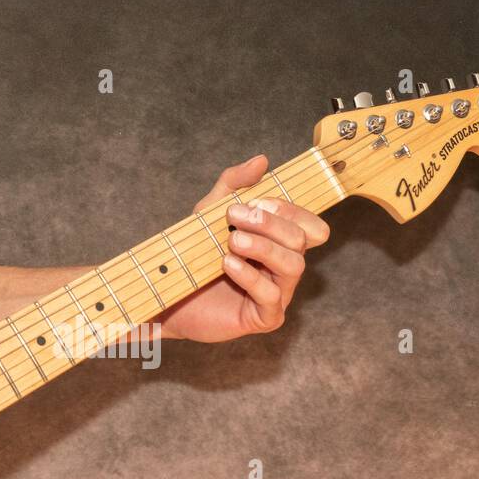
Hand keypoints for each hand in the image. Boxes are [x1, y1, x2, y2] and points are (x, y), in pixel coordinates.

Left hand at [156, 154, 328, 341]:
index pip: (309, 224)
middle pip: (301, 240)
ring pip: (293, 265)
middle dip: (269, 224)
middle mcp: (285, 267)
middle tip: (234, 217)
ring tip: (232, 241)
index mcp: (281, 243)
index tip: (253, 202)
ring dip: (263, 247)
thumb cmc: (195, 254)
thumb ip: (234, 184)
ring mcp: (278, 294)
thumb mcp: (210, 211)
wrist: (168, 293)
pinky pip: (271, 296)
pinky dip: (250, 276)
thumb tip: (262, 160)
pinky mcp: (264, 318)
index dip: (289, 210)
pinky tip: (228, 264)